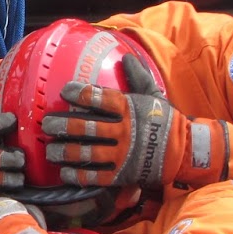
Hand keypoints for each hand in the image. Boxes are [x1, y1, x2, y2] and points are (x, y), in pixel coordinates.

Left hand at [40, 53, 227, 188]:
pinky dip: (78, 175)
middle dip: (61, 125)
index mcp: (129, 109)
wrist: (186, 151)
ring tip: (50, 150)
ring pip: (85, 153)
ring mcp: (122, 154)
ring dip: (63, 151)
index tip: (65, 91)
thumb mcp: (154, 95)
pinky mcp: (122, 175)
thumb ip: (137, 77)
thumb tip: (126, 56)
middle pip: (85, 127)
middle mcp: (124, 131)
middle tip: (46, 124)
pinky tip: (65, 172)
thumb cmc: (164, 120)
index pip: (99, 98)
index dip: (80, 93)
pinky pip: (95, 176)